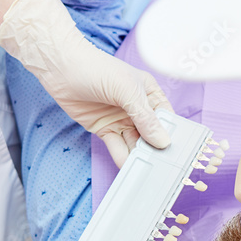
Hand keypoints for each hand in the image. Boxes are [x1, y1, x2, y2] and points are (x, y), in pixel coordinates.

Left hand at [0, 0, 173, 167]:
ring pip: (135, 143)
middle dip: (156, 150)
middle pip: (152, 134)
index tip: (179, 153)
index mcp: (149, 94)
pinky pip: (117, 146)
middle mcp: (138, 108)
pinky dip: (122, 157)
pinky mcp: (105, 130)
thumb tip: (163, 141)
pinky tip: (128, 166)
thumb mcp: (128, 91)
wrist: (61, 68)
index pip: (166, 118)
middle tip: (164, 168)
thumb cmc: (97, 69)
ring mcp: (121, 120)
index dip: (173, 134)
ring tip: (147, 171)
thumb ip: (146, 118)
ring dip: (140, 156)